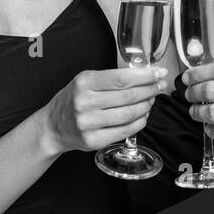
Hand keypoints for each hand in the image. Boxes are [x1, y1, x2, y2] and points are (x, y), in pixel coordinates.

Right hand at [41, 66, 168, 155]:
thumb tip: (144, 75)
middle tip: (160, 85)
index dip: (145, 76)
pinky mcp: (93, 141)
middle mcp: (85, 103)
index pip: (121, 78)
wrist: (53, 127)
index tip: (158, 73)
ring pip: (130, 114)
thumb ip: (110, 78)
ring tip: (151, 99)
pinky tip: (143, 115)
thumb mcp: (85, 81)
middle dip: (150, 89)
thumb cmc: (72, 100)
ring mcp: (89, 124)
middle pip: (129, 96)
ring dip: (147, 105)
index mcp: (84, 83)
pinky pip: (125, 130)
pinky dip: (140, 121)